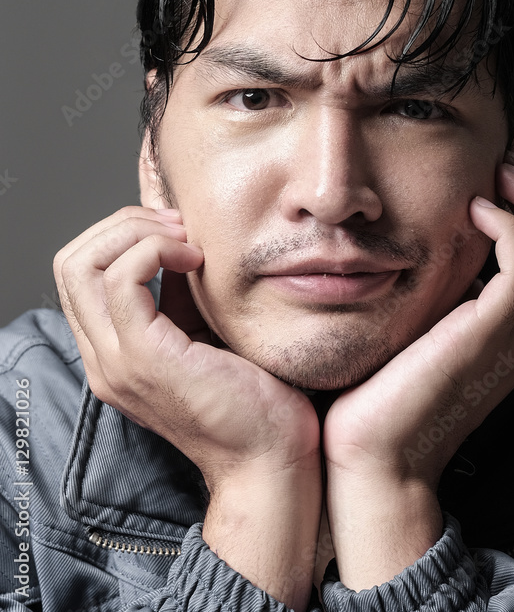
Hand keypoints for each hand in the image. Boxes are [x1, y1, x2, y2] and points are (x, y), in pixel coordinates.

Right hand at [53, 206, 321, 609]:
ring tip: (186, 242)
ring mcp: (116, 361)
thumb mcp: (205, 329)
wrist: (272, 458)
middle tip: (178, 228)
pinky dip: (155, 251)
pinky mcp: (144, 358)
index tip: (175, 230)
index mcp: (112, 352)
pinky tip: (195, 260)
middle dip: (124, 224)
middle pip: (72, 261)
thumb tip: (181, 234)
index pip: (79, 272)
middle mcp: (102, 358)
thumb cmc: (254, 396)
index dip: (121, 234)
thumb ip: (181, 290)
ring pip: (84, 264)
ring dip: (138, 233)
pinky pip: (122, 280)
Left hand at [322, 155, 513, 587]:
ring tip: (498, 176)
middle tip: (506, 164)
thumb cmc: (382, 392)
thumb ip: (442, 291)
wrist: (372, 457)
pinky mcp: (490, 337)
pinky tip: (474, 212)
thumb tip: (429, 242)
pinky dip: (511, 227)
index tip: (502, 176)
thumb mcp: (422, 328)